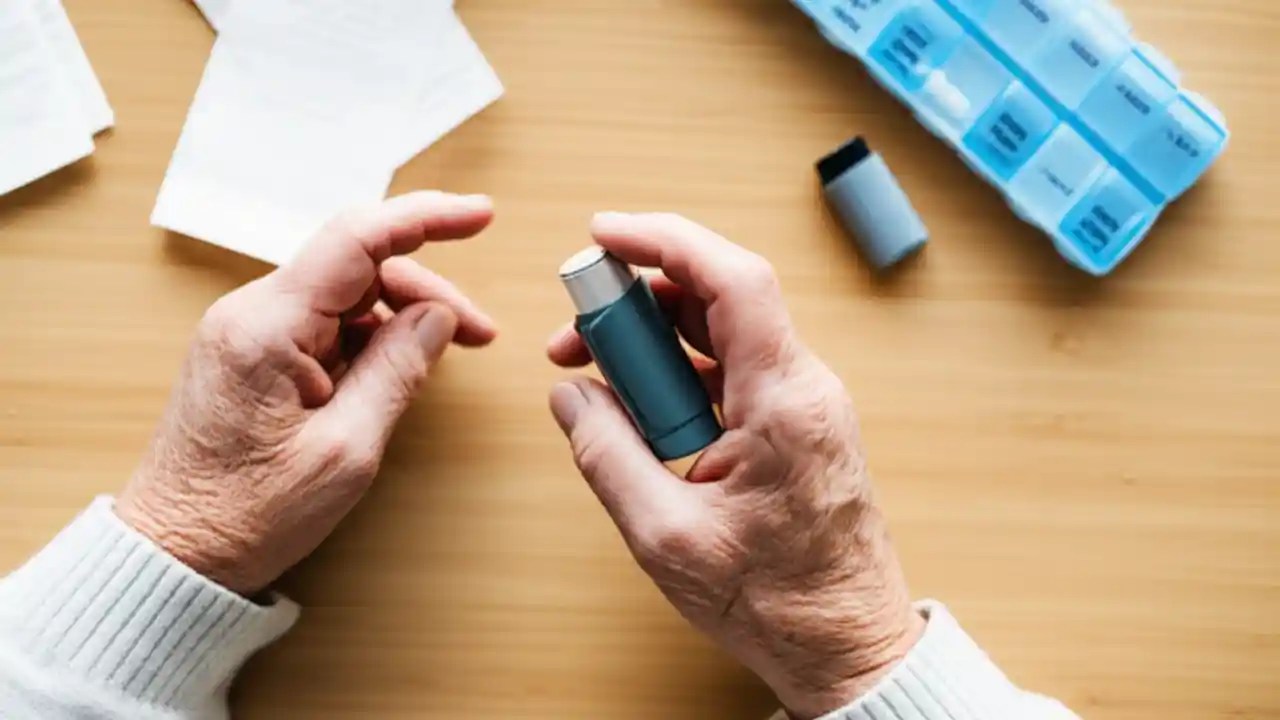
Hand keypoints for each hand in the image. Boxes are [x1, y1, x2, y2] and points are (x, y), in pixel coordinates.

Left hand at [117, 192, 497, 595]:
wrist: (174, 554)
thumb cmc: (245, 515)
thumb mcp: (346, 450)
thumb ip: (398, 371)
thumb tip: (437, 317)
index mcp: (267, 328)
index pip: (357, 240)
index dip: (426, 219)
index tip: (479, 215)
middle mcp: (250, 314)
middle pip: (358, 267)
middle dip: (427, 292)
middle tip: (481, 334)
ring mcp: (247, 331)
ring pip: (345, 295)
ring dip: (401, 318)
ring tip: (444, 359)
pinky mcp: (251, 353)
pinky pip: (324, 322)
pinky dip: (369, 338)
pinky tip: (396, 372)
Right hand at [547, 213, 924, 718]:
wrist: (847, 647)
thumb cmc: (778, 603)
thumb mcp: (667, 537)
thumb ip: (607, 456)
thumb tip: (571, 396)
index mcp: (785, 402)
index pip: (732, 281)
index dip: (666, 240)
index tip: (604, 233)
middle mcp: (804, 389)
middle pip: (719, 300)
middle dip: (639, 297)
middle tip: (574, 328)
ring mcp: (803, 406)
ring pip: (721, 336)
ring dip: (654, 340)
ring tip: (589, 370)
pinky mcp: (793, 427)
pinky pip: (729, 374)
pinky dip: (677, 376)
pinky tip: (634, 407)